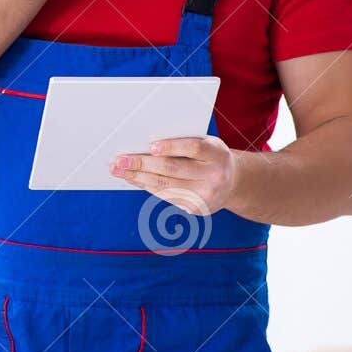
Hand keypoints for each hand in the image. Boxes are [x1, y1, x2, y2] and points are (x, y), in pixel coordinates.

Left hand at [112, 134, 235, 214]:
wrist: (233, 184)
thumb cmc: (211, 157)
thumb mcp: (208, 144)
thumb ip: (185, 142)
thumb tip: (145, 143)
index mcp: (217, 155)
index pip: (193, 148)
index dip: (172, 147)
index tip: (151, 146)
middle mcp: (213, 176)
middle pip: (173, 169)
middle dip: (143, 164)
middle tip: (120, 160)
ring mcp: (205, 195)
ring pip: (165, 186)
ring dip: (137, 177)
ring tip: (117, 170)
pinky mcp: (195, 208)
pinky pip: (165, 196)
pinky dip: (145, 186)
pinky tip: (132, 178)